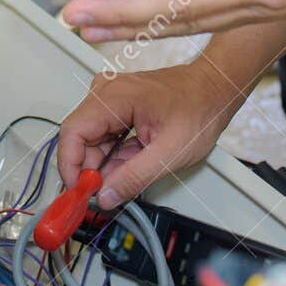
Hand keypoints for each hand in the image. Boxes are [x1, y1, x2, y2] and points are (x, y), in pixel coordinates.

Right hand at [58, 59, 246, 208]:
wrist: (216, 89)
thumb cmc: (200, 108)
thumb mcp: (170, 153)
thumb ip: (134, 177)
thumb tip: (106, 197)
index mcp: (114, 97)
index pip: (72, 133)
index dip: (70, 167)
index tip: (78, 193)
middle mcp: (106, 92)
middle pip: (79, 138)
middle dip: (89, 171)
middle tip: (103, 196)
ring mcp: (111, 98)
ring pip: (91, 140)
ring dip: (103, 165)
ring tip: (127, 179)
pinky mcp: (118, 107)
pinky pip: (104, 136)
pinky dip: (113, 156)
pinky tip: (131, 165)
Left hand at [61, 0, 285, 41]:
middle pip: (181, 4)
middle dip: (121, 12)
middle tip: (72, 14)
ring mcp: (257, 4)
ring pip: (185, 21)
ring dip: (130, 26)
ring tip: (83, 26)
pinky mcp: (256, 13)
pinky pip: (199, 25)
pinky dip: (158, 30)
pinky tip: (126, 29)